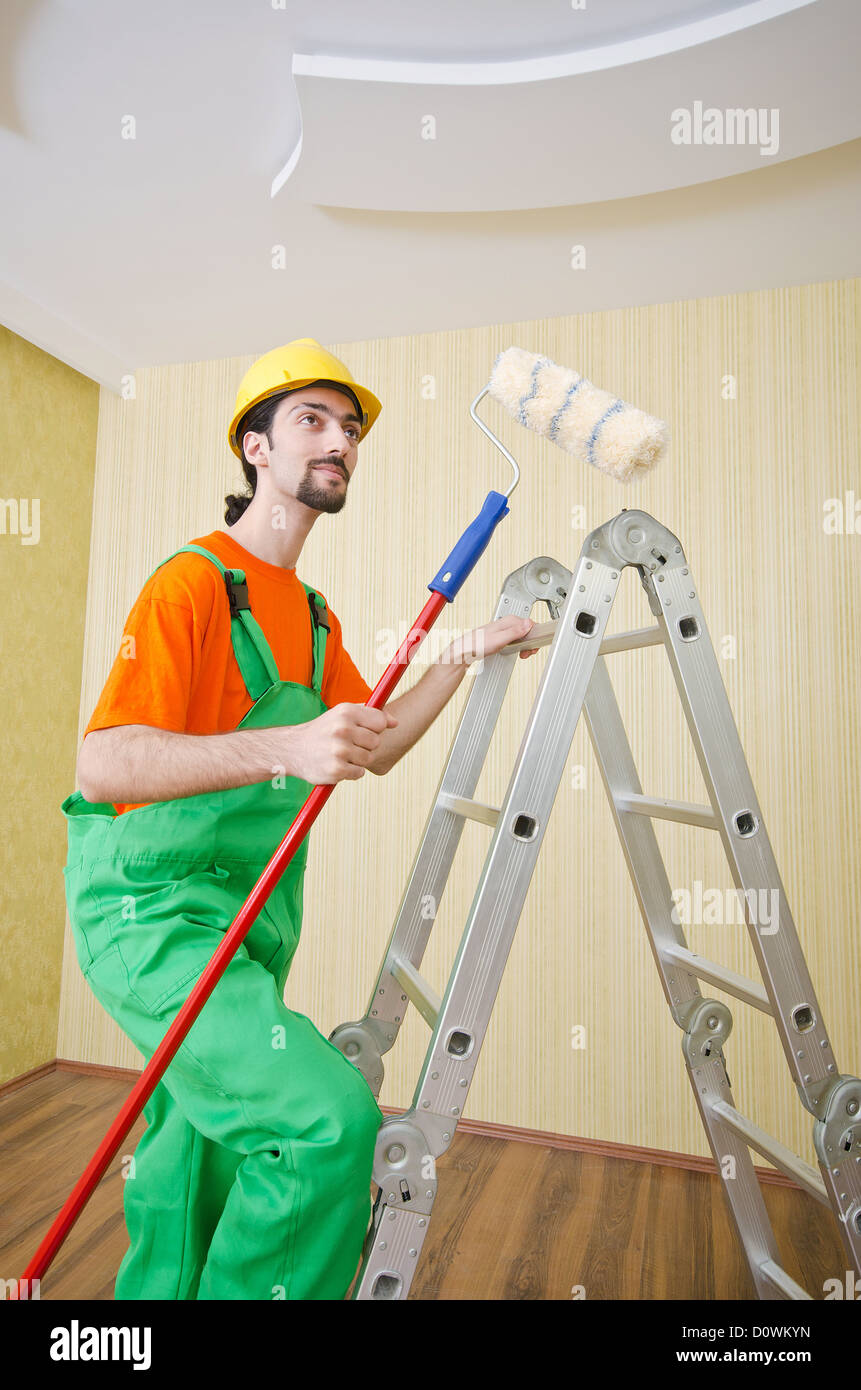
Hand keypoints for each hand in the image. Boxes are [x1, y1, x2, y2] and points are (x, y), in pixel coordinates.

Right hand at [279, 703, 397, 782]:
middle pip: (375, 742)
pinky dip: (351, 771)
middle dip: (365, 745)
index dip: (373, 729)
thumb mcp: (342, 714)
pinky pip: (359, 772)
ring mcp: (339, 750)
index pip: (380, 722)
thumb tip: (395, 722)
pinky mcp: (336, 770)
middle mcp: (343, 729)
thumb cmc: (323, 730)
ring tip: (341, 754)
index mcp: (346, 712)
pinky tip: (337, 764)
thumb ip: (370, 715)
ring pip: (368, 758)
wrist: (293, 749)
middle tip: (347, 744)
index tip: (361, 731)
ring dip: (358, 759)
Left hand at [443, 616, 537, 666]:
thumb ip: (515, 631)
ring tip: (522, 653)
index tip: (532, 646)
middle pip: (528, 630)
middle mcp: (507, 623)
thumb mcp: (499, 639)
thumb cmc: (478, 644)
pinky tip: (516, 651)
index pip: (531, 623)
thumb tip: (528, 624)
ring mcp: (505, 629)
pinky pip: (517, 639)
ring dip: (526, 645)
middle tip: (527, 652)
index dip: (535, 636)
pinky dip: (519, 646)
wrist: (466, 651)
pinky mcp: (503, 636)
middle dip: (531, 642)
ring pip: (523, 635)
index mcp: (509, 620)